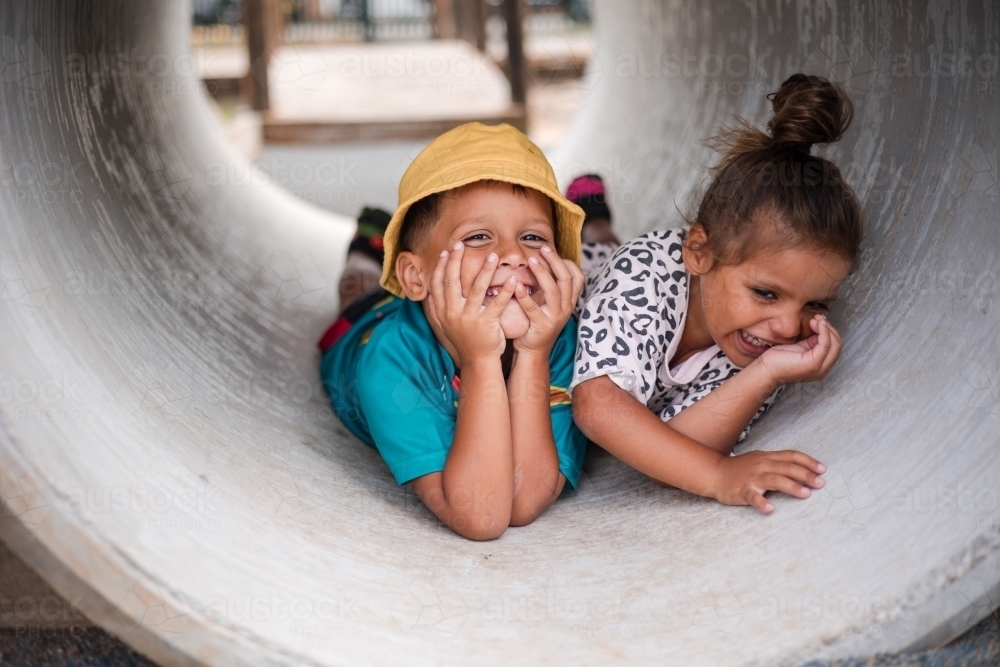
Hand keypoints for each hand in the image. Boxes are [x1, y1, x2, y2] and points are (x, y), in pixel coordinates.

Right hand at [428, 243, 515, 363]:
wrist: (478, 362)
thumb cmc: (465, 342)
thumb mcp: (446, 326)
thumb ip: (436, 310)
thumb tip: (427, 296)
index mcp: (443, 312)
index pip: (438, 284)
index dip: (441, 267)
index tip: (446, 251)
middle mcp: (453, 313)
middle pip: (452, 282)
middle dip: (456, 261)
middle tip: (460, 244)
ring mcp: (470, 318)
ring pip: (477, 289)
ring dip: (485, 271)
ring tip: (493, 256)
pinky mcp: (487, 323)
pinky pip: (497, 303)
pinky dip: (505, 291)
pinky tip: (513, 280)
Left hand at [511, 245, 583, 355]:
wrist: (533, 351)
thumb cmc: (537, 322)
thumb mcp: (548, 303)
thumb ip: (549, 285)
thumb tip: (542, 260)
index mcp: (569, 300)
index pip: (577, 276)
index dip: (566, 261)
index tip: (550, 250)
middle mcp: (566, 307)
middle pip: (566, 279)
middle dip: (554, 261)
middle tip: (542, 248)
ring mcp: (556, 317)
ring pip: (553, 291)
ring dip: (542, 273)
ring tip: (530, 260)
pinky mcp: (542, 326)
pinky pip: (534, 308)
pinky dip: (525, 296)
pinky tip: (516, 285)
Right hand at [710, 449, 826, 512]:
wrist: (714, 473)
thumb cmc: (740, 469)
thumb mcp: (760, 460)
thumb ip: (778, 463)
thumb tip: (802, 470)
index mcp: (767, 457)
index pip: (791, 456)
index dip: (808, 461)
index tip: (822, 470)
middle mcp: (762, 465)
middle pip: (787, 468)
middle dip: (806, 475)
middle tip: (821, 483)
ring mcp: (752, 478)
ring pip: (774, 480)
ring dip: (791, 486)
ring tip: (806, 494)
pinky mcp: (743, 490)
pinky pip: (753, 497)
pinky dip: (761, 503)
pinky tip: (770, 509)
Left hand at [755, 314, 841, 385]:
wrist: (766, 370)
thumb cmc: (778, 359)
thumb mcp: (799, 347)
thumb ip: (812, 341)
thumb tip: (820, 326)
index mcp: (820, 365)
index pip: (834, 346)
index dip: (829, 330)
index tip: (818, 320)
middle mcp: (823, 369)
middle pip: (837, 344)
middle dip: (829, 328)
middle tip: (818, 318)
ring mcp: (820, 368)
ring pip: (835, 344)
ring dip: (826, 328)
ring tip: (815, 320)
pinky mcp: (813, 364)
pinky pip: (825, 344)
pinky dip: (824, 332)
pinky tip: (816, 324)